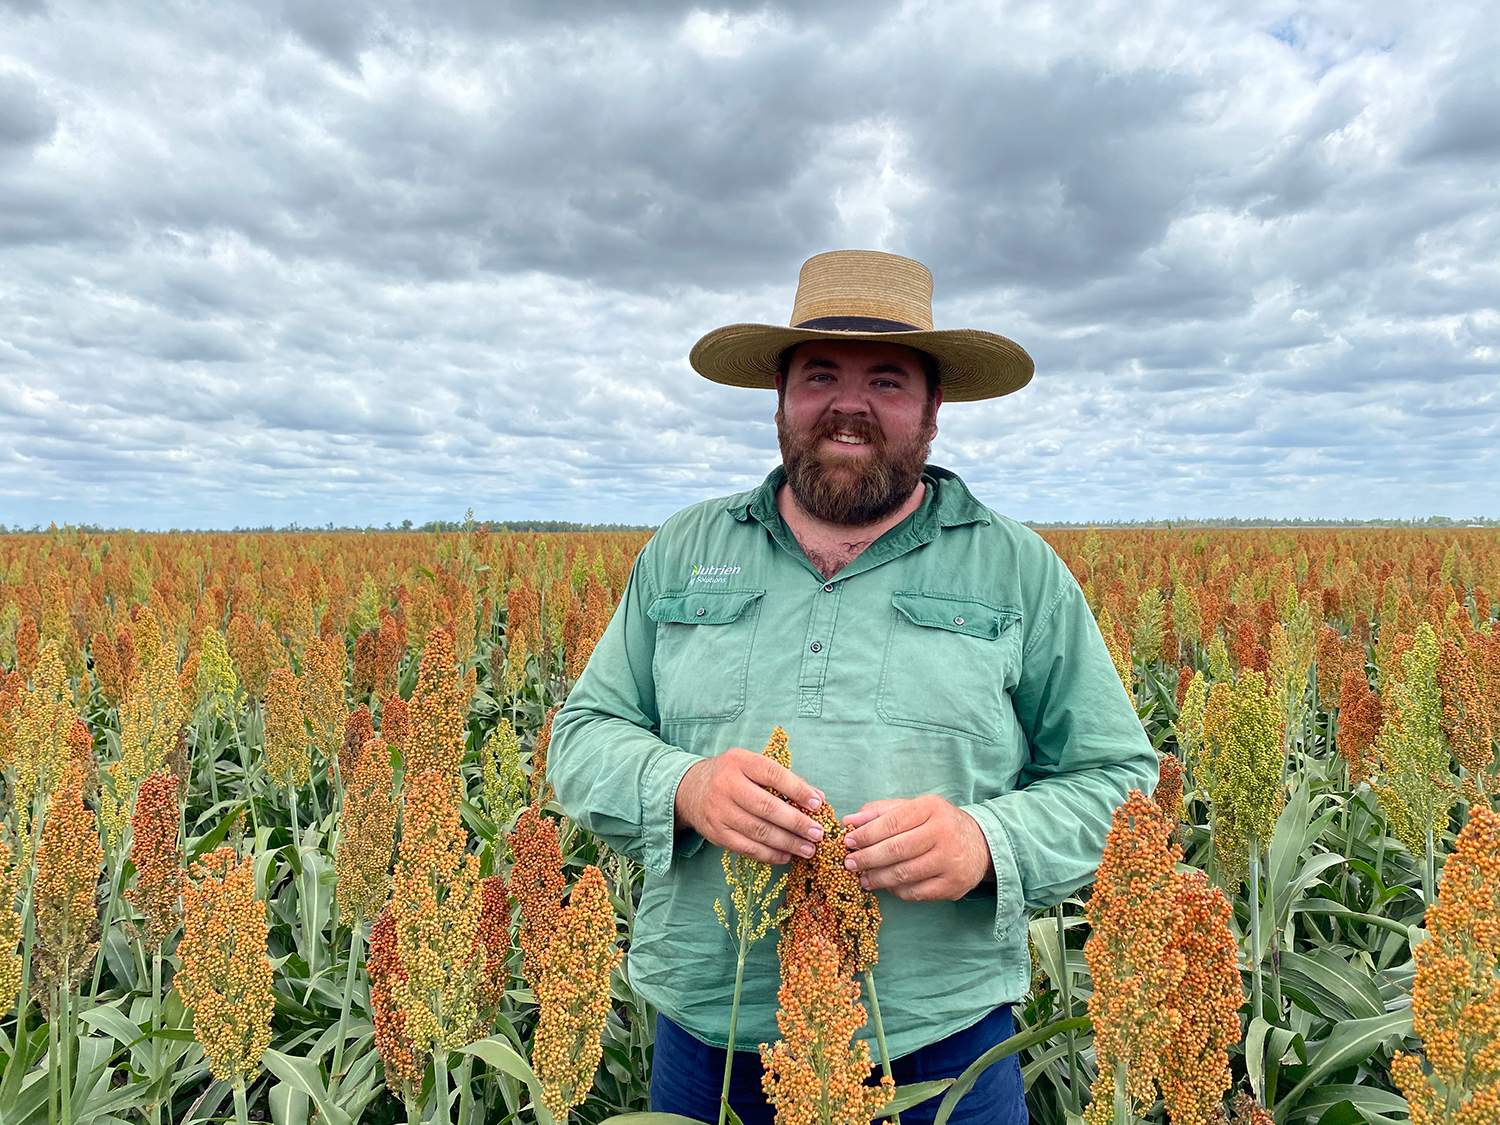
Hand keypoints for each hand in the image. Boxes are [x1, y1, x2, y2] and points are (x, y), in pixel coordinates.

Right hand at [675, 747, 826, 864]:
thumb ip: (784, 779)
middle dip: (796, 822)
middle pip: (766, 807)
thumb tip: (818, 798)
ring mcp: (719, 811)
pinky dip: (769, 854)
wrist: (690, 789)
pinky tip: (786, 856)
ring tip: (808, 849)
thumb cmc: (732, 776)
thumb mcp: (752, 766)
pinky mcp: (716, 833)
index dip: (798, 790)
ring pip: (758, 831)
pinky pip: (746, 848)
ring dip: (787, 843)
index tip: (818, 804)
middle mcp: (726, 785)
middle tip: (818, 833)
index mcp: (739, 762)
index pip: (773, 774)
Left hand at [841, 795, 993, 900]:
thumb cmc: (937, 823)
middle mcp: (944, 833)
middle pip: (897, 849)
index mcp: (931, 808)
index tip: (847, 842)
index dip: (866, 834)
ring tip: (863, 878)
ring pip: (904, 873)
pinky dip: (896, 890)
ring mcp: (950, 861)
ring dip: (878, 878)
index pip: (892, 822)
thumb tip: (849, 821)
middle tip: (849, 863)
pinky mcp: (953, 885)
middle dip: (868, 858)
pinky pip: (916, 892)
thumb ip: (881, 812)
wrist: (980, 844)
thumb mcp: (914, 808)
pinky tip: (885, 886)